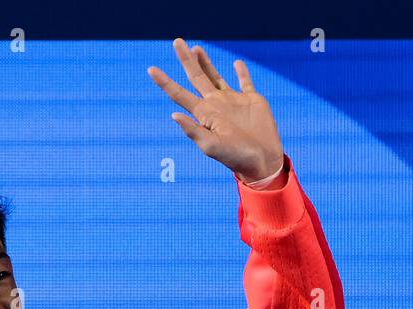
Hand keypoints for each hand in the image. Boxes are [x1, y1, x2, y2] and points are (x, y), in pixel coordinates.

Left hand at [147, 37, 284, 182]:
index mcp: (204, 113)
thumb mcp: (211, 147)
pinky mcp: (251, 100)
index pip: (179, 94)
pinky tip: (237, 63)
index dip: (164, 82)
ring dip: (206, 62)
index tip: (150, 69)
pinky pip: (245, 82)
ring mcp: (233, 101)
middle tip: (177, 42)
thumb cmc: (235, 158)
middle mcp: (215, 104)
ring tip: (196, 48)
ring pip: (215, 76)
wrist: (262, 161)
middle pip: (196, 77)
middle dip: (186, 60)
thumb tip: (173, 114)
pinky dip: (241, 72)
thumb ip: (193, 130)